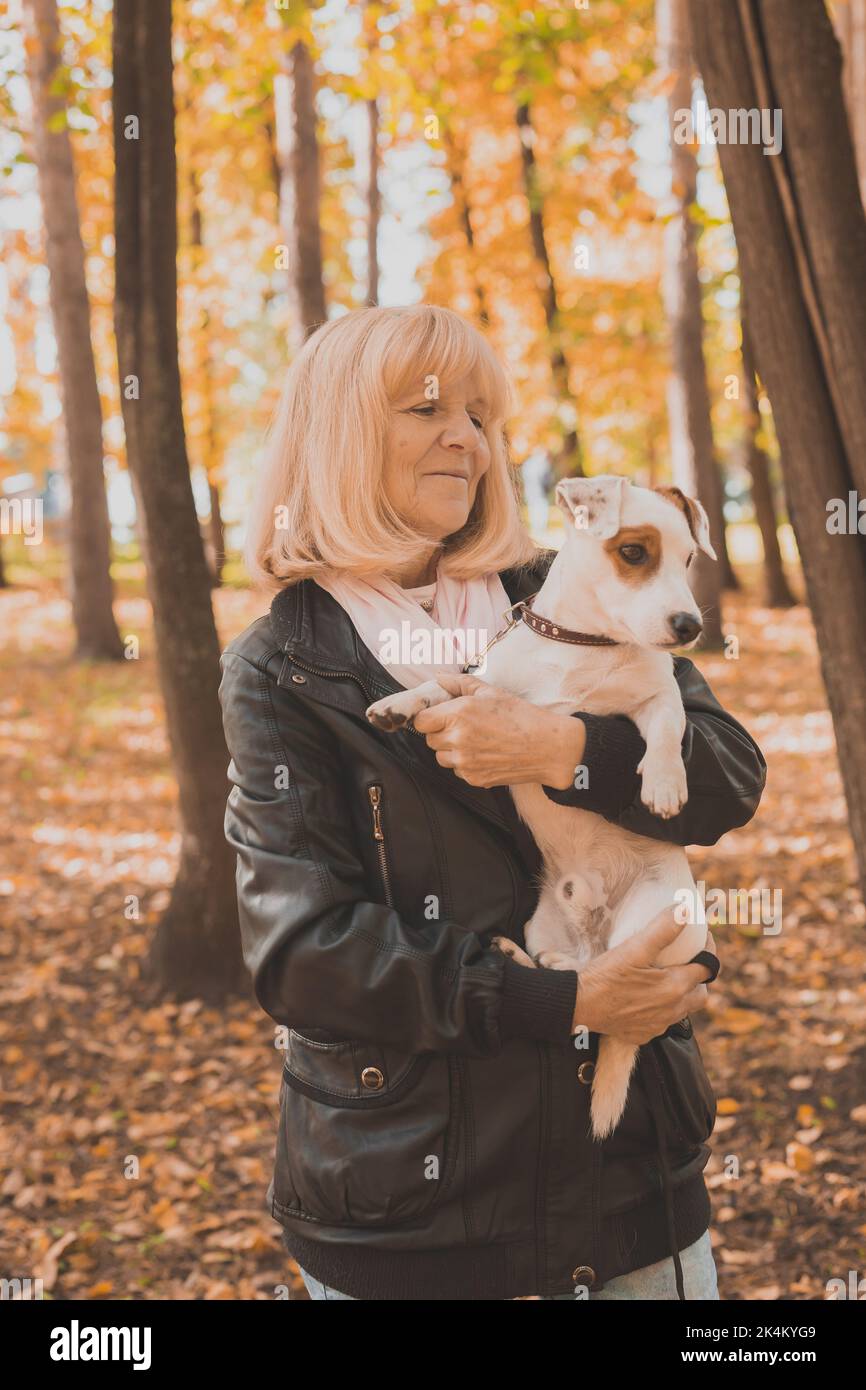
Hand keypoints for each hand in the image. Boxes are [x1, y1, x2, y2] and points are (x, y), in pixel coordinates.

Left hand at [411, 673, 585, 788]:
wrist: (548, 747)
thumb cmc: (521, 716)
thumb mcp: (491, 692)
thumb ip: (460, 684)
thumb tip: (438, 678)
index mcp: (458, 714)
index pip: (421, 721)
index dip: (429, 718)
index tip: (440, 716)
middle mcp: (457, 739)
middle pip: (430, 740)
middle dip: (441, 733)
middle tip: (464, 727)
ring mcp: (464, 762)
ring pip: (441, 757)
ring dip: (451, 750)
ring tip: (476, 741)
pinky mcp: (473, 778)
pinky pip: (457, 771)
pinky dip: (465, 764)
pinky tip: (485, 753)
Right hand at [566, 908, 715, 1044]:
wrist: (578, 1005)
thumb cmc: (604, 977)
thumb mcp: (633, 949)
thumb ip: (662, 930)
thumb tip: (685, 911)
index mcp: (674, 988)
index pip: (707, 969)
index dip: (708, 951)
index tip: (702, 939)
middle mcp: (671, 1011)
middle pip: (700, 995)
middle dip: (699, 979)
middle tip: (687, 962)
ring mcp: (657, 1025)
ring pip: (682, 1010)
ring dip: (681, 995)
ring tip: (666, 978)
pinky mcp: (643, 1034)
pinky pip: (662, 1022)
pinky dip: (661, 1009)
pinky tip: (646, 998)